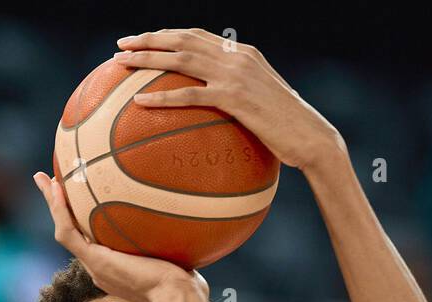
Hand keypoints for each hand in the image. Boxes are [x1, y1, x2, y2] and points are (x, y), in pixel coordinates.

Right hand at [33, 172, 206, 301]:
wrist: (178, 300)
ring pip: (65, 230)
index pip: (95, 241)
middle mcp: (101, 268)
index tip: (87, 201)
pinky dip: (58, 209)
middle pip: (75, 233)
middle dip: (63, 209)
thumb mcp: (183, 257)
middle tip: (53, 183)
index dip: (88, 221)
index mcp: (117, 269)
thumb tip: (197, 217)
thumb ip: (178, 240)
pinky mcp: (94, 261)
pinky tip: (55, 186)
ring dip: (53, 203)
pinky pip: (68, 231)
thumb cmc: (189, 285)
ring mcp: (95, 265)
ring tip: (43, 178)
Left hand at [114, 29, 344, 172]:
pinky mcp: (235, 98)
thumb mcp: (262, 103)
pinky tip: (140, 101)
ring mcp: (236, 75)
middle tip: (121, 46)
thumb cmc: (287, 129)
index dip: (167, 34)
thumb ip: (237, 94)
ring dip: (147, 59)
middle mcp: (237, 57)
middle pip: (183, 40)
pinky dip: (162, 96)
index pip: (197, 35)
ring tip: (120, 64)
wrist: (311, 137)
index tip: (143, 39)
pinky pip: (189, 95)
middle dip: (149, 39)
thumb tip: (212, 106)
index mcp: (242, 53)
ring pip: (181, 60)